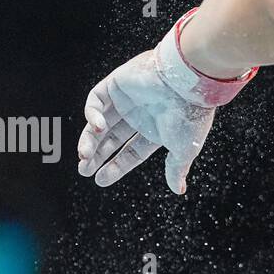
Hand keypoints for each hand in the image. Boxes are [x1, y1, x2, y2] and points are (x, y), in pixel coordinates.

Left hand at [77, 51, 215, 193]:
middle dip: (96, 155)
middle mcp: (139, 115)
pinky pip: (96, 100)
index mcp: (155, 131)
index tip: (100, 180)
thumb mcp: (184, 150)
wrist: (188, 84)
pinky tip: (98, 128)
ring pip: (99, 122)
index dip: (115, 166)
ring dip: (90, 139)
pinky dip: (92, 115)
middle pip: (111, 139)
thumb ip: (176, 169)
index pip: (131, 152)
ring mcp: (126, 99)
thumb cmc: (190, 116)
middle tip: (84, 170)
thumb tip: (178, 190)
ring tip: (84, 155)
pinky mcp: (116, 84)